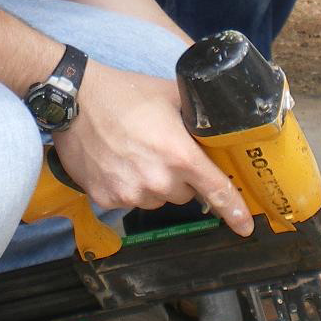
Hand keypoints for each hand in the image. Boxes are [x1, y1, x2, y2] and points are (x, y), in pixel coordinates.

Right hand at [51, 61, 253, 236]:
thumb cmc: (124, 93)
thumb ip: (199, 114)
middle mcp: (158, 180)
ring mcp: (130, 192)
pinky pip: (129, 199)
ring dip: (153, 183)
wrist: (75, 100)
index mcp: (180, 155)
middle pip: (184, 194)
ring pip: (156, 198)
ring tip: (135, 153)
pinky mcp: (107, 198)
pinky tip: (116, 161)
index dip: (235, 211)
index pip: (217, 191)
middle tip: (161, 150)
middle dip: (180, 177)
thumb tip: (218, 123)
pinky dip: (127, 185)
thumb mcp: (171, 94)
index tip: (245, 227)